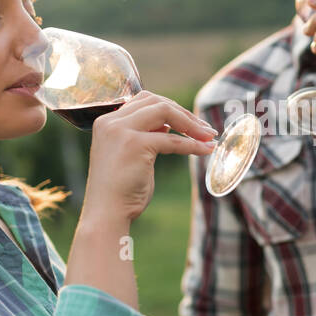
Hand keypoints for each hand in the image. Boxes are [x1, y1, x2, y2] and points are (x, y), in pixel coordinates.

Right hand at [83, 91, 216, 223]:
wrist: (106, 214)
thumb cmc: (120, 191)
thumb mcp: (130, 155)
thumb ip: (144, 136)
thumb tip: (167, 124)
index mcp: (106, 122)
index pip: (143, 100)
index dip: (170, 108)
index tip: (190, 122)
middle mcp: (111, 122)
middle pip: (155, 101)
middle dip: (183, 113)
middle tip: (205, 129)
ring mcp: (122, 131)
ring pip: (165, 111)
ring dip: (191, 123)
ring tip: (209, 136)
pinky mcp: (136, 145)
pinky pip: (173, 140)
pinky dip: (193, 144)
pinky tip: (206, 150)